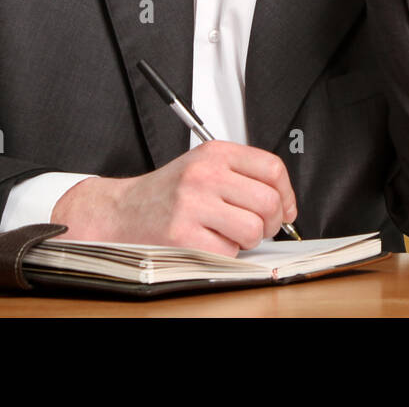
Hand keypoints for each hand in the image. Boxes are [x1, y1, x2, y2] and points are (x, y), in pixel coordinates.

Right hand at [49, 140, 296, 256]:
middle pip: (268, 201)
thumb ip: (242, 175)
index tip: (285, 207)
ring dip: (247, 240)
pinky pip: (229, 252)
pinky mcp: (183, 235)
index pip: (272, 168)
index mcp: (214, 154)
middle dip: (272, 222)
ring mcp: (193, 205)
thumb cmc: (168, 193)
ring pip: (253, 229)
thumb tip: (284, 202)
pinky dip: (225, 253)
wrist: (122, 211)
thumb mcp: (203, 167)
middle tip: (260, 227)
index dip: (286, 193)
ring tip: (230, 234)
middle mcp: (204, 175)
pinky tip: (209, 242)